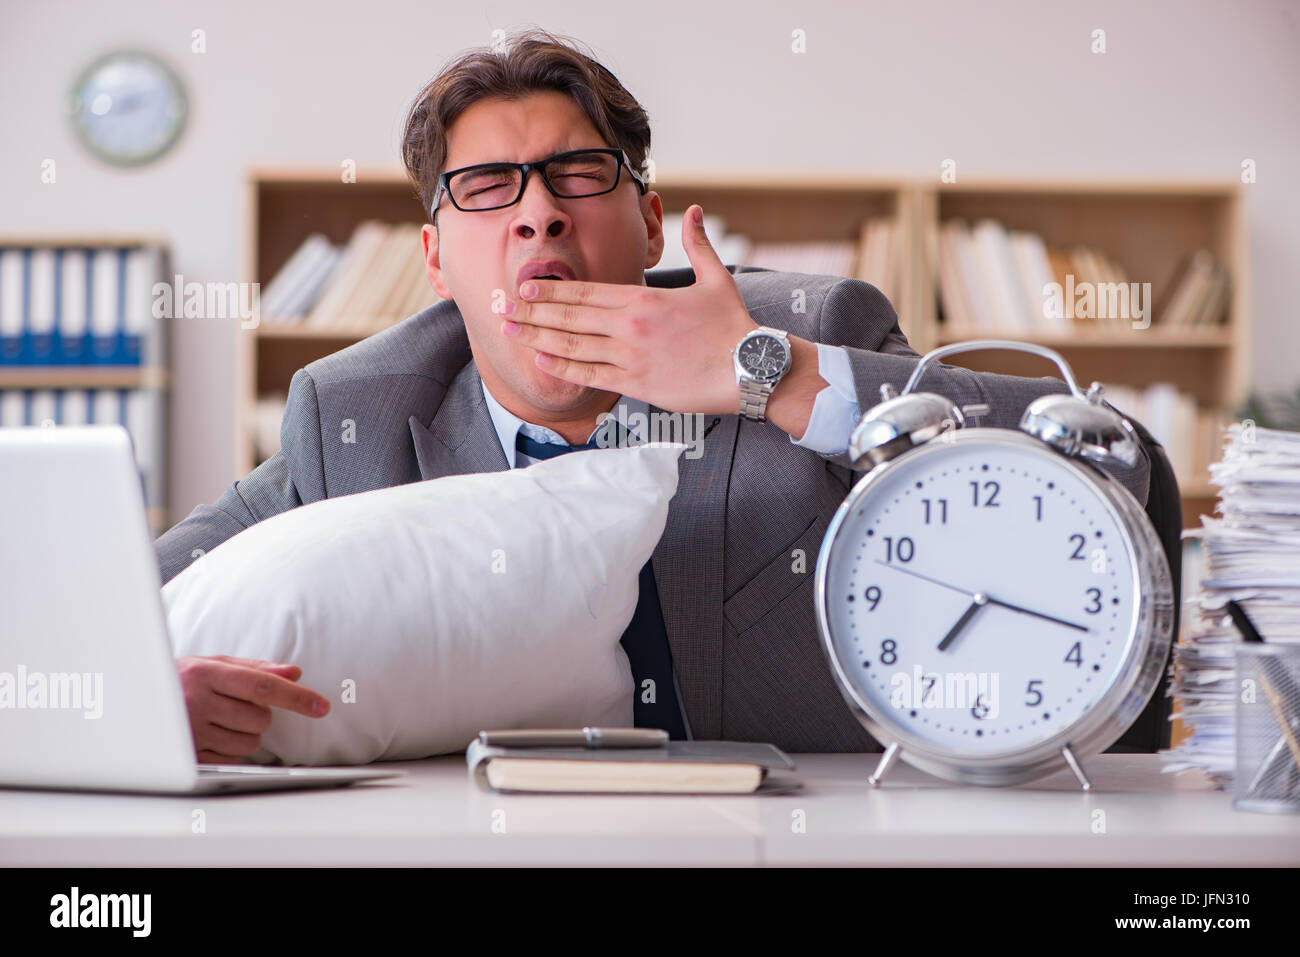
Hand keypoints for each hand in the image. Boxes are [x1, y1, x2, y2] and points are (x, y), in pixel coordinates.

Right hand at [176, 655, 329, 762]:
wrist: (132, 703)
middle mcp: (196, 702)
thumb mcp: (212, 666)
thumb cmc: (180, 682)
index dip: (296, 696)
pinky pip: (233, 758)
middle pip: (260, 717)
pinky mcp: (188, 758)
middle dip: (258, 714)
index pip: (262, 685)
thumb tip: (295, 672)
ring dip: (245, 733)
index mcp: (204, 673)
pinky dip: (231, 748)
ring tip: (218, 720)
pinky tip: (211, 735)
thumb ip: (256, 668)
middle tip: (233, 706)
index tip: (321, 706)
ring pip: (250, 741)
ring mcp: (190, 733)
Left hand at [501, 203, 757, 414]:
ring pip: (572, 346)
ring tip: (509, 332)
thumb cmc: (734, 326)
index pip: (585, 291)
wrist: (750, 369)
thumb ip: (698, 244)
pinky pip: (591, 375)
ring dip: (536, 338)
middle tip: (499, 306)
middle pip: (569, 316)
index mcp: (642, 300)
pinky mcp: (636, 384)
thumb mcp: (717, 279)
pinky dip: (563, 368)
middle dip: (530, 311)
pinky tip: (541, 360)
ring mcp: (630, 358)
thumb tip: (696, 210)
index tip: (523, 285)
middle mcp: (629, 327)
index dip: (550, 288)